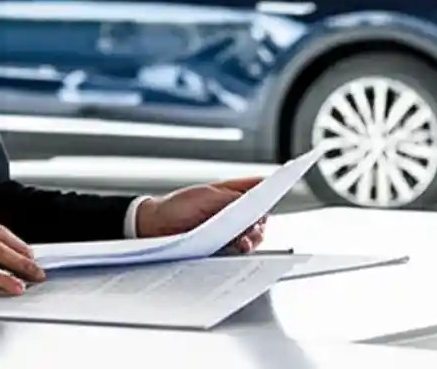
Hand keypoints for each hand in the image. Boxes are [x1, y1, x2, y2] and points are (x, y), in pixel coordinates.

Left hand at [135, 177, 267, 252]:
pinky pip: (240, 251)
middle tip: (255, 223)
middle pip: (260, 216)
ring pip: (253, 235)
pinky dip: (242, 249)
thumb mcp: (205, 196)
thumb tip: (253, 205)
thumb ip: (231, 199)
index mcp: (230, 193)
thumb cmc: (175, 206)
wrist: (153, 228)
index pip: (257, 188)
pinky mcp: (222, 249)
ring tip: (243, 239)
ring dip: (252, 236)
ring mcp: (228, 231)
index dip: (271, 188)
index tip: (283, 186)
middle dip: (261, 219)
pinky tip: (238, 247)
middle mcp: (232, 212)